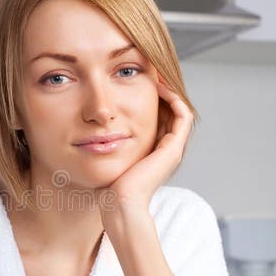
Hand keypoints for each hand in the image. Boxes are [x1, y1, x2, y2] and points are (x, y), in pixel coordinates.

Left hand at [100, 81, 193, 214]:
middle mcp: (166, 150)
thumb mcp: (109, 156)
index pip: (159, 118)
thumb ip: (108, 142)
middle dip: (162, 92)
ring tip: (156, 75)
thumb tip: (93, 128)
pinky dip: (175, 99)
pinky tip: (160, 86)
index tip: (139, 82)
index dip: (153, 99)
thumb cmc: (109, 185)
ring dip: (170, 91)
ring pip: (179, 111)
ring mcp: (172, 150)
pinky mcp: (173, 149)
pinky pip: (182, 116)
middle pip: (170, 113)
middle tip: (150, 72)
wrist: (118, 202)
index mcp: (153, 152)